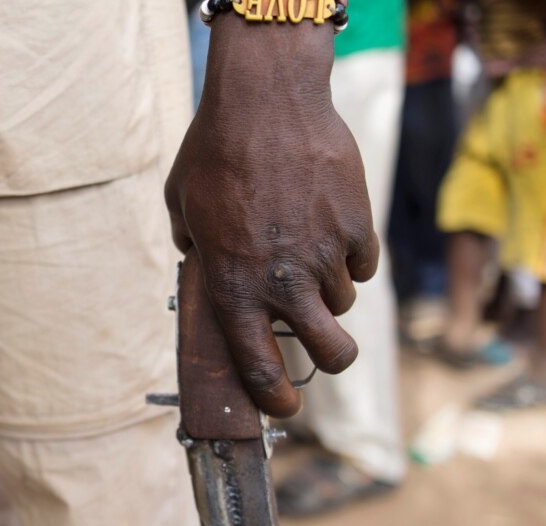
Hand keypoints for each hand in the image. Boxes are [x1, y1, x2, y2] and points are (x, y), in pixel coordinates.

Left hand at [165, 19, 378, 418]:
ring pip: (344, 306)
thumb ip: (195, 250)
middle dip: (330, 361)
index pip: (260, 369)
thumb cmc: (214, 152)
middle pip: (332, 356)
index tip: (285, 405)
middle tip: (322, 348)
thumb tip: (202, 264)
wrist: (267, 101)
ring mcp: (325, 257)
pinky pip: (363, 265)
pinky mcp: (358, 228)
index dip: (275, 399)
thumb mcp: (182, 207)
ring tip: (308, 261)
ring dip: (329, 297)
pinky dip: (350, 258)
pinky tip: (329, 231)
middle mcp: (283, 284)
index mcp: (235, 289)